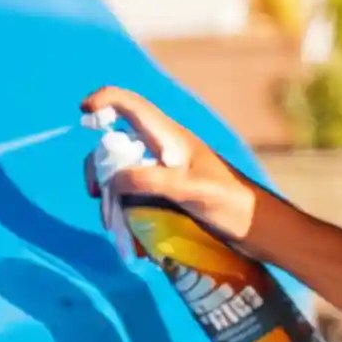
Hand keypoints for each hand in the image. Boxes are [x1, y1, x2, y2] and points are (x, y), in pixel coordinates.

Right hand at [80, 86, 285, 258]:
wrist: (258, 229)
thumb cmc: (231, 203)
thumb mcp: (190, 190)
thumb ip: (150, 180)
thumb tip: (112, 178)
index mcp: (169, 139)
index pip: (131, 106)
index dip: (105, 100)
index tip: (83, 113)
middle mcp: (162, 152)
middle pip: (115, 146)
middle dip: (98, 169)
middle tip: (96, 196)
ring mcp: (163, 174)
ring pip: (120, 177)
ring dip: (111, 200)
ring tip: (116, 226)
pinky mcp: (166, 196)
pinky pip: (134, 199)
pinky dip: (126, 215)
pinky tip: (134, 240)